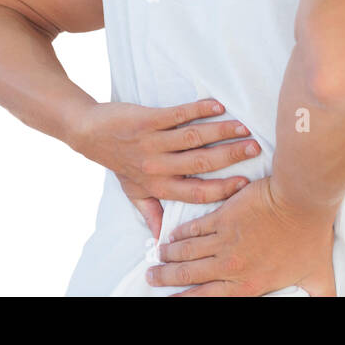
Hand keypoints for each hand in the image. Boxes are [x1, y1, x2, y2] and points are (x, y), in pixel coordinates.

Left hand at [68, 98, 261, 241]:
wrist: (89, 133)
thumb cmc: (117, 163)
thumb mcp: (133, 192)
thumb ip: (152, 211)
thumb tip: (163, 238)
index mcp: (159, 186)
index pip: (196, 193)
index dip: (222, 190)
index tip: (247, 185)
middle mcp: (157, 167)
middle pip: (201, 164)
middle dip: (230, 157)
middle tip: (255, 149)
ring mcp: (152, 142)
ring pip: (192, 138)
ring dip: (220, 132)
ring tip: (243, 127)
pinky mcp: (146, 120)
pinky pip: (176, 115)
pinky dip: (198, 109)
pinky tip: (217, 106)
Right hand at [145, 175, 337, 296]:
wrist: (303, 199)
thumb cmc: (313, 236)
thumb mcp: (320, 275)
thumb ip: (323, 296)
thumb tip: (338, 305)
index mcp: (250, 284)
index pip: (210, 298)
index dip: (187, 301)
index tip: (171, 301)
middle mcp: (232, 265)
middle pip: (190, 277)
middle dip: (167, 280)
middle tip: (152, 279)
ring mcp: (225, 239)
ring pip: (187, 252)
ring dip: (169, 257)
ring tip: (157, 258)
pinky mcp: (224, 214)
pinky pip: (195, 228)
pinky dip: (181, 233)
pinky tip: (172, 234)